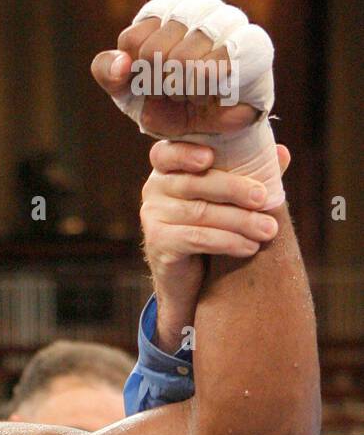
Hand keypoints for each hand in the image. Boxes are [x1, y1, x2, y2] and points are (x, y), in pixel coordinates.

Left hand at [92, 19, 258, 140]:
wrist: (210, 136)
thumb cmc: (168, 107)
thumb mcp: (129, 92)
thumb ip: (110, 72)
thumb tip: (123, 64)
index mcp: (164, 11)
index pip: (131, 42)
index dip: (137, 76)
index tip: (152, 84)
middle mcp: (197, 8)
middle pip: (154, 52)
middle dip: (159, 88)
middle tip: (177, 94)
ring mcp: (227, 20)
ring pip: (183, 61)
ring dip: (183, 93)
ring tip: (195, 95)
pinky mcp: (253, 44)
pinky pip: (215, 68)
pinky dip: (205, 92)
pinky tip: (211, 96)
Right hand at [141, 139, 290, 349]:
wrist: (191, 282)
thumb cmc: (212, 229)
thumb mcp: (229, 197)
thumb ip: (251, 172)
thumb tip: (283, 153)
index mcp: (169, 168)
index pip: (168, 152)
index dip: (186, 153)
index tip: (210, 158)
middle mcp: (154, 189)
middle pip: (195, 182)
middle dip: (234, 189)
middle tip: (265, 199)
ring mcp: (152, 217)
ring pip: (200, 212)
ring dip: (240, 221)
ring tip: (268, 230)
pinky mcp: (158, 244)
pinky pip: (197, 238)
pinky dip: (228, 242)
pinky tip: (250, 247)